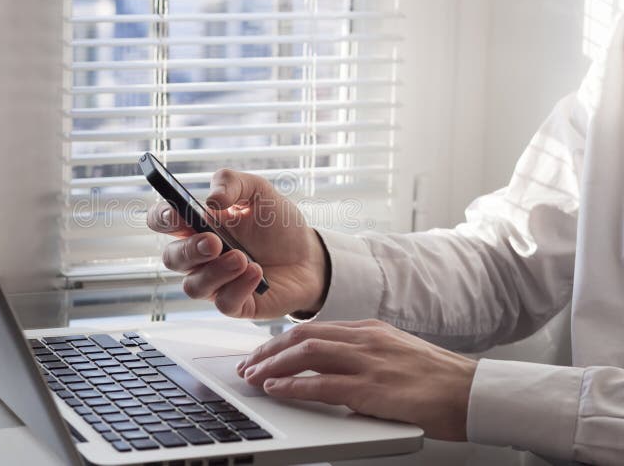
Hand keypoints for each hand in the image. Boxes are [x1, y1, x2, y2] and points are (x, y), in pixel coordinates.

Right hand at [146, 169, 328, 318]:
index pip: (162, 221)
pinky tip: (257, 273)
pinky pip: (223, 303)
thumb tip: (211, 199)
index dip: (161, 218)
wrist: (308, 256)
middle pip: (172, 258)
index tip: (177, 214)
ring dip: (216, 272)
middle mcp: (199, 256)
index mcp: (197, 225)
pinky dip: (239, 287)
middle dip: (189, 250)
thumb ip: (232, 183)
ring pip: (194, 286)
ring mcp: (214, 282)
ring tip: (243, 258)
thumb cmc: (277, 225)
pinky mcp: (234, 304)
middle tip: (214, 241)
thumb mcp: (259, 191)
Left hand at [237, 320, 477, 440]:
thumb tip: (333, 382)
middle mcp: (366, 339)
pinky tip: (276, 390)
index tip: (262, 353)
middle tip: (248, 365)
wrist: (474, 393)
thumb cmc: (438, 380)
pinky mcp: (375, 388)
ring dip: (273, 365)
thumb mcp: (395, 358)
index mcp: (370, 330)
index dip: (281, 341)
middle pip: (302, 336)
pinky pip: (324, 384)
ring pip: (307, 353)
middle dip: (269, 350)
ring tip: (253, 377)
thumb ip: (363, 362)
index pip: (313, 329)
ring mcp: (370, 361)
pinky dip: (294, 386)